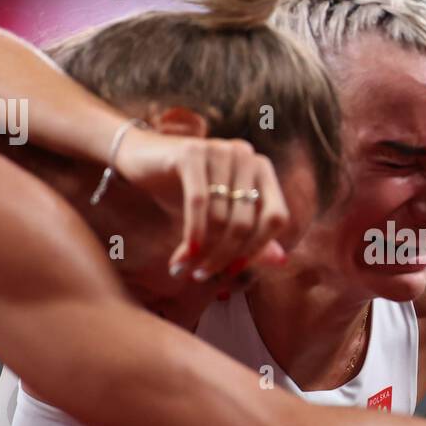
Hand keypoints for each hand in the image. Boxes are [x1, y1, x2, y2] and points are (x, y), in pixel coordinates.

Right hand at [113, 128, 291, 280]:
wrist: (142, 160)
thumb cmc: (187, 190)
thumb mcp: (221, 215)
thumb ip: (252, 236)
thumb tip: (282, 261)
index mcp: (262, 169)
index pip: (276, 218)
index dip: (258, 249)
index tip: (232, 271)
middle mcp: (246, 155)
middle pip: (247, 222)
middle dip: (224, 256)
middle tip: (202, 275)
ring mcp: (220, 150)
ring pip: (221, 218)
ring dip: (203, 252)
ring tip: (186, 270)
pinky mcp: (192, 152)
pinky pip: (199, 205)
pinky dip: (192, 236)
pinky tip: (181, 258)